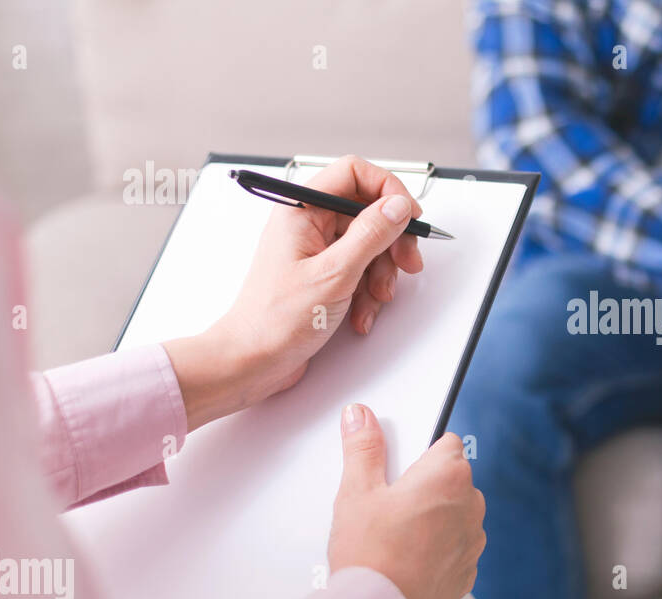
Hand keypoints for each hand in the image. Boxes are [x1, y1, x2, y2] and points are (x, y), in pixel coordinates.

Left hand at [164, 156, 424, 430]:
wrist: (252, 361)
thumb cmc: (276, 320)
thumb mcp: (335, 274)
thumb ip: (371, 234)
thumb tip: (398, 206)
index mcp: (301, 210)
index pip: (354, 173)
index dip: (388, 189)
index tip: (409, 216)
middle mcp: (308, 224)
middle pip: (368, 212)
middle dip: (392, 241)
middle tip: (406, 263)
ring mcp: (316, 251)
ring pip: (369, 245)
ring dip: (381, 275)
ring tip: (374, 300)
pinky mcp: (323, 276)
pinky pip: (361, 271)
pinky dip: (368, 293)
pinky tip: (361, 314)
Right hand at [329, 404, 485, 598]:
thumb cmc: (372, 557)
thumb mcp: (357, 492)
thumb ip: (363, 448)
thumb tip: (362, 417)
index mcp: (449, 476)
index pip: (446, 441)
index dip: (419, 448)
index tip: (399, 461)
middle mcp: (470, 505)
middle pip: (450, 477)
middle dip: (424, 483)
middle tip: (388, 501)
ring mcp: (473, 539)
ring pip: (454, 512)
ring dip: (433, 515)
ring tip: (394, 532)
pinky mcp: (468, 569)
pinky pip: (455, 545)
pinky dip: (437, 546)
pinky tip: (407, 556)